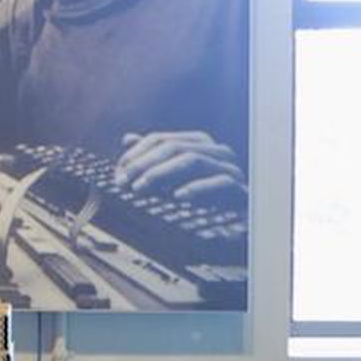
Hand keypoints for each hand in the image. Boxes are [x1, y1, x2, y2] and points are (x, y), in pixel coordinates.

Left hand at [114, 131, 246, 204]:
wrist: (241, 221)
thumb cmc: (205, 196)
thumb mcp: (174, 176)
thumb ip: (154, 157)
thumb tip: (128, 139)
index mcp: (199, 143)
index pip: (160, 139)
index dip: (135, 154)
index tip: (118, 172)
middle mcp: (216, 151)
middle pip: (173, 147)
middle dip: (144, 164)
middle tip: (124, 182)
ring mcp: (231, 168)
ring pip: (192, 159)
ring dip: (161, 173)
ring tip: (141, 188)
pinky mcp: (241, 189)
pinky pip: (219, 182)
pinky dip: (196, 188)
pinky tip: (177, 197)